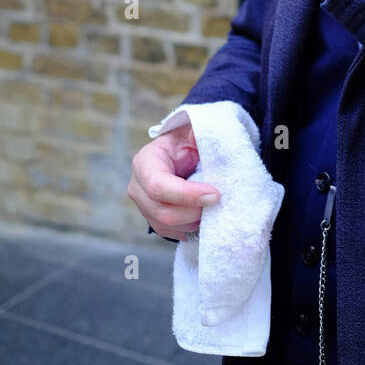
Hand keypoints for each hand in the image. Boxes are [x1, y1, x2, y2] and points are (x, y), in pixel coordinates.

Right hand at [127, 121, 220, 240]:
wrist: (183, 152)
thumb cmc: (190, 140)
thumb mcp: (196, 131)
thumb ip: (207, 136)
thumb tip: (226, 147)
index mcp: (145, 161)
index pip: (158, 186)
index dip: (187, 195)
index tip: (216, 194)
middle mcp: (138, 186)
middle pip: (162, 212)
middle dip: (195, 211)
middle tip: (219, 202)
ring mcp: (143, 206)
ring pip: (167, 226)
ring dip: (195, 221)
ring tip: (214, 206)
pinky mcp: (154, 221)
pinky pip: (172, 234)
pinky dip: (192, 228)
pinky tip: (206, 215)